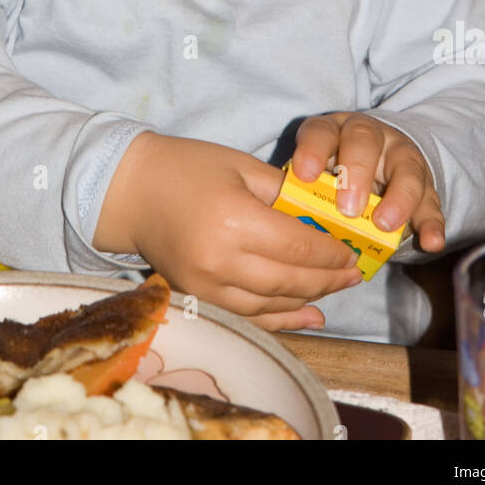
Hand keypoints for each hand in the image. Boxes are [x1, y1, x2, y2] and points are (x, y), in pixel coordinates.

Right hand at [94, 132, 363, 332]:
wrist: (131, 191)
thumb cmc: (187, 168)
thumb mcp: (241, 166)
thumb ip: (283, 192)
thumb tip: (324, 215)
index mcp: (234, 220)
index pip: (296, 248)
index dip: (330, 254)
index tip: (352, 252)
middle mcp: (220, 260)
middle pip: (288, 281)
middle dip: (327, 280)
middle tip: (353, 274)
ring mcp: (206, 285)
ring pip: (271, 304)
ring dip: (308, 300)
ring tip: (335, 289)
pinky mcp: (197, 297)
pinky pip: (248, 316)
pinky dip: (281, 319)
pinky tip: (308, 316)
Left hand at [291, 112, 445, 253]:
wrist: (377, 169)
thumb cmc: (332, 178)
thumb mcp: (316, 176)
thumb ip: (304, 192)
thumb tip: (285, 224)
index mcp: (333, 132)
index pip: (321, 131)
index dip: (312, 151)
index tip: (305, 175)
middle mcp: (368, 136)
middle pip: (364, 141)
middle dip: (356, 173)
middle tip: (348, 209)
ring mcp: (400, 157)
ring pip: (406, 168)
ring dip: (398, 198)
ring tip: (385, 225)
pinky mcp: (425, 185)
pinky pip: (432, 201)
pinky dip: (432, 223)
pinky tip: (431, 242)